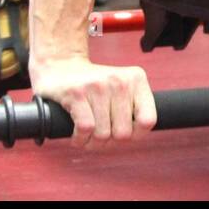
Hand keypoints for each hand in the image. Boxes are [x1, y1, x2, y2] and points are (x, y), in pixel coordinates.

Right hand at [29, 56, 157, 146]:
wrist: (60, 65)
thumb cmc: (93, 85)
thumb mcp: (121, 88)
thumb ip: (134, 108)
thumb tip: (138, 136)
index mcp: (136, 79)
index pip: (148, 120)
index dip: (136, 135)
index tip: (122, 133)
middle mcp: (120, 81)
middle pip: (123, 134)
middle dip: (109, 142)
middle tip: (100, 136)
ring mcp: (98, 86)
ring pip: (103, 134)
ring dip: (92, 143)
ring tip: (87, 136)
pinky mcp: (77, 93)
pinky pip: (85, 129)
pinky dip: (80, 139)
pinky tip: (77, 135)